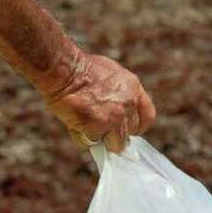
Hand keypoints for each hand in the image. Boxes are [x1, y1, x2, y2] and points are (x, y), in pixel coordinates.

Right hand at [41, 51, 155, 153]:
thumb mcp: (110, 75)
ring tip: (84, 122)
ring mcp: (115, 117)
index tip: (127, 130)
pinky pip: (91, 142)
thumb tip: (118, 114)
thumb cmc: (80, 70)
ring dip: (99, 138)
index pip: (147, 116)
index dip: (136, 126)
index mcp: (133, 88)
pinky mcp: (98, 127)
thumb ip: (119, 94)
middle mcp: (128, 103)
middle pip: (129, 134)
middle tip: (98, 126)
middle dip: (115, 135)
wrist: (63, 68)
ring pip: (114, 143)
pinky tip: (74, 121)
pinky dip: (81, 136)